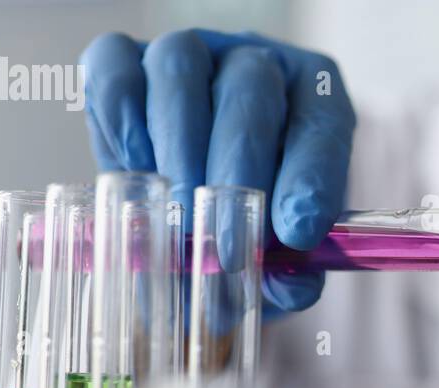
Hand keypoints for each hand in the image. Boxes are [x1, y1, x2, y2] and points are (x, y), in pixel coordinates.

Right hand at [81, 28, 354, 313]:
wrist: (185, 218)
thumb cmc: (244, 227)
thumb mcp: (276, 254)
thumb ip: (291, 270)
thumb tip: (291, 284)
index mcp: (314, 100)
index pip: (322, 123)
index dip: (312, 177)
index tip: (299, 232)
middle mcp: (256, 64)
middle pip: (250, 87)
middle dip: (238, 168)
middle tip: (226, 239)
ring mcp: (190, 53)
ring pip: (180, 66)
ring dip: (179, 144)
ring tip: (179, 211)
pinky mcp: (124, 58)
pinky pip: (116, 65)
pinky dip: (119, 116)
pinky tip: (133, 168)